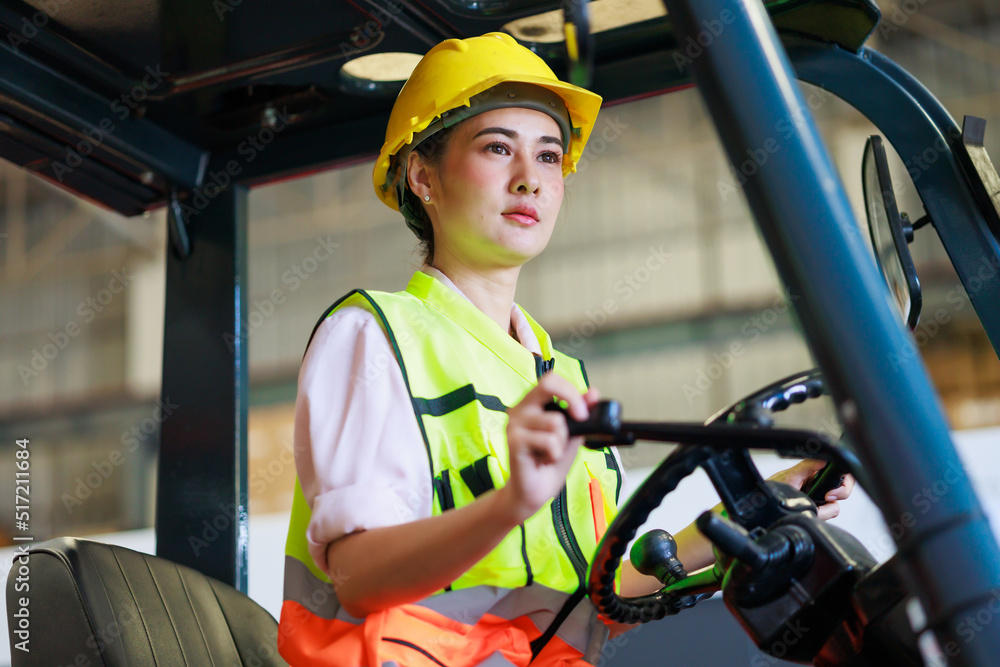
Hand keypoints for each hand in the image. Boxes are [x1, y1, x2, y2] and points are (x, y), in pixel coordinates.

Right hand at [499, 372, 599, 523]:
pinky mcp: (514, 441)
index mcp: (533, 405)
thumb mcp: (571, 435)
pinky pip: (549, 441)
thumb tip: (593, 393)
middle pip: (547, 384)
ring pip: (555, 421)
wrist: (534, 493)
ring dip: (562, 443)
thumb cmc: (548, 464)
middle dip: (572, 400)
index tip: (583, 410)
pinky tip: (544, 460)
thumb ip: (579, 415)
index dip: (571, 391)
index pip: (551, 380)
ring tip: (551, 453)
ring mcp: (515, 425)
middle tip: (580, 419)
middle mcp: (521, 410)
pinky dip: (554, 454)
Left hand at [767, 459, 855, 520]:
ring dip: (825, 509)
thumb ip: (807, 466)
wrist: (765, 507)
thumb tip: (823, 458)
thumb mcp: (790, 475)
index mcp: (815, 473)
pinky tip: (811, 512)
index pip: (839, 472)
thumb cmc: (774, 488)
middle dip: (839, 494)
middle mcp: (819, 486)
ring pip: (835, 506)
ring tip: (811, 506)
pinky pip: (827, 516)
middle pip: (844, 490)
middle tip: (826, 497)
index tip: (832, 489)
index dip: (844, 480)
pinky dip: (821, 515)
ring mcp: (819, 500)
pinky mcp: (816, 512)